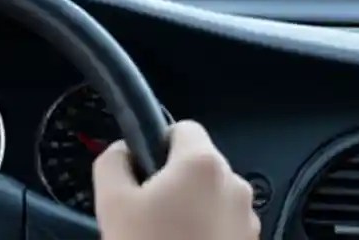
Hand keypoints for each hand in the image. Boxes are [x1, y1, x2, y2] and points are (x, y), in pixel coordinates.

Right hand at [93, 120, 259, 239]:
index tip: (141, 175)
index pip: (182, 129)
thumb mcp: (111, 204)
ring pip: (211, 199)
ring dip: (189, 211)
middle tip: (146, 214)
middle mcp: (234, 185)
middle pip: (198, 166)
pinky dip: (204, 234)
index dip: (157, 146)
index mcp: (203, 164)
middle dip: (173, 183)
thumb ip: (113, 161)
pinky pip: (222, 226)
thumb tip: (122, 151)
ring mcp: (247, 219)